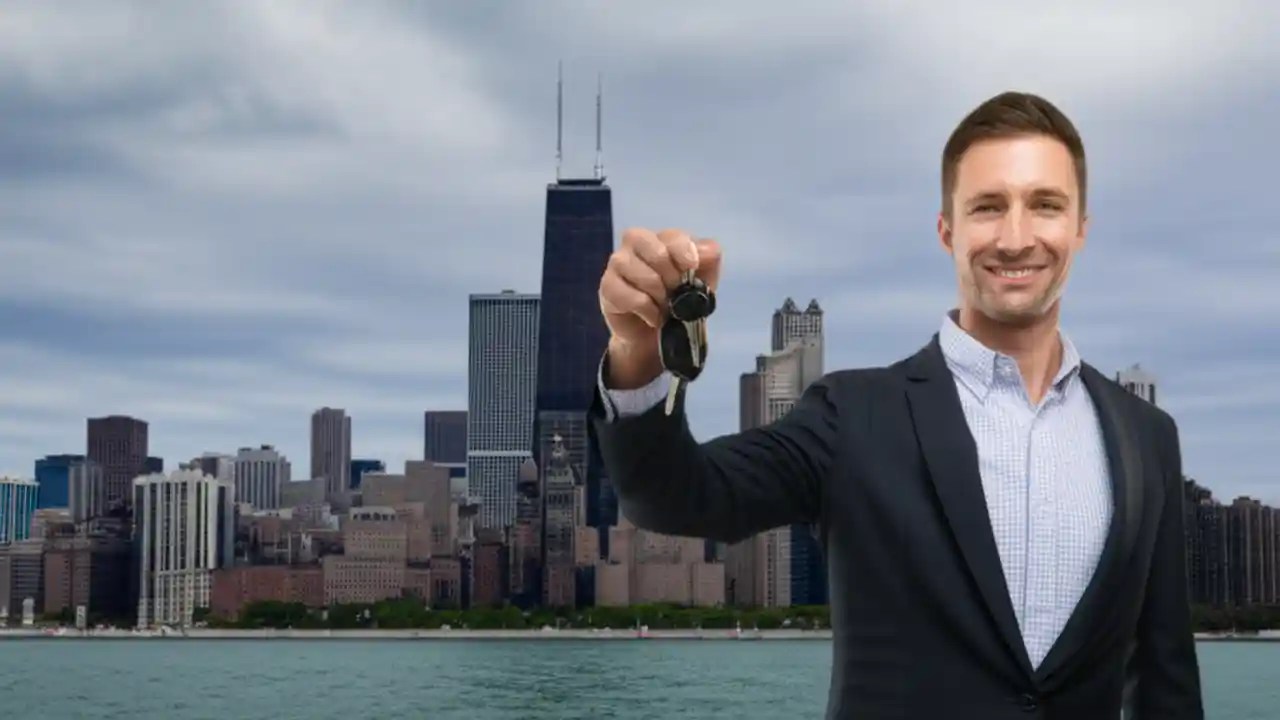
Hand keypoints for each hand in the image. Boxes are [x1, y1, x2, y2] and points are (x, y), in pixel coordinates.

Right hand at [599, 228, 721, 386]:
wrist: (657, 335)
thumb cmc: (679, 300)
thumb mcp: (704, 279)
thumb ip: (709, 259)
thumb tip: (706, 251)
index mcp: (661, 238)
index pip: (671, 235)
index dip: (683, 251)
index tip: (691, 267)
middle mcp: (635, 243)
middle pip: (649, 245)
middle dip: (669, 273)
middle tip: (676, 290)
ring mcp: (617, 263)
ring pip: (637, 270)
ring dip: (658, 293)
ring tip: (665, 306)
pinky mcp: (607, 286)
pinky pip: (628, 295)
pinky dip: (647, 309)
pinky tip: (653, 317)